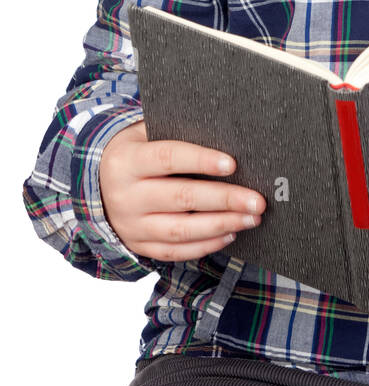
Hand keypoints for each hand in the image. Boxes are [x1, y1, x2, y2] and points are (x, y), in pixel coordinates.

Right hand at [98, 119, 266, 260]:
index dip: (201, 160)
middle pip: (180, 198)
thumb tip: (225, 136)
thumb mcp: (144, 134)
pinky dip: (205, 245)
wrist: (95, 183)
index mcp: (127, 161)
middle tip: (257, 200)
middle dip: (224, 199)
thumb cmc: (135, 151)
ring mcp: (130, 225)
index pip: (167, 158)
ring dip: (220, 225)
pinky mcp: (138, 245)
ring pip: (180, 230)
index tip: (232, 164)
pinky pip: (174, 251)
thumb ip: (176, 133)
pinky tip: (230, 233)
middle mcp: (125, 195)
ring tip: (251, 218)